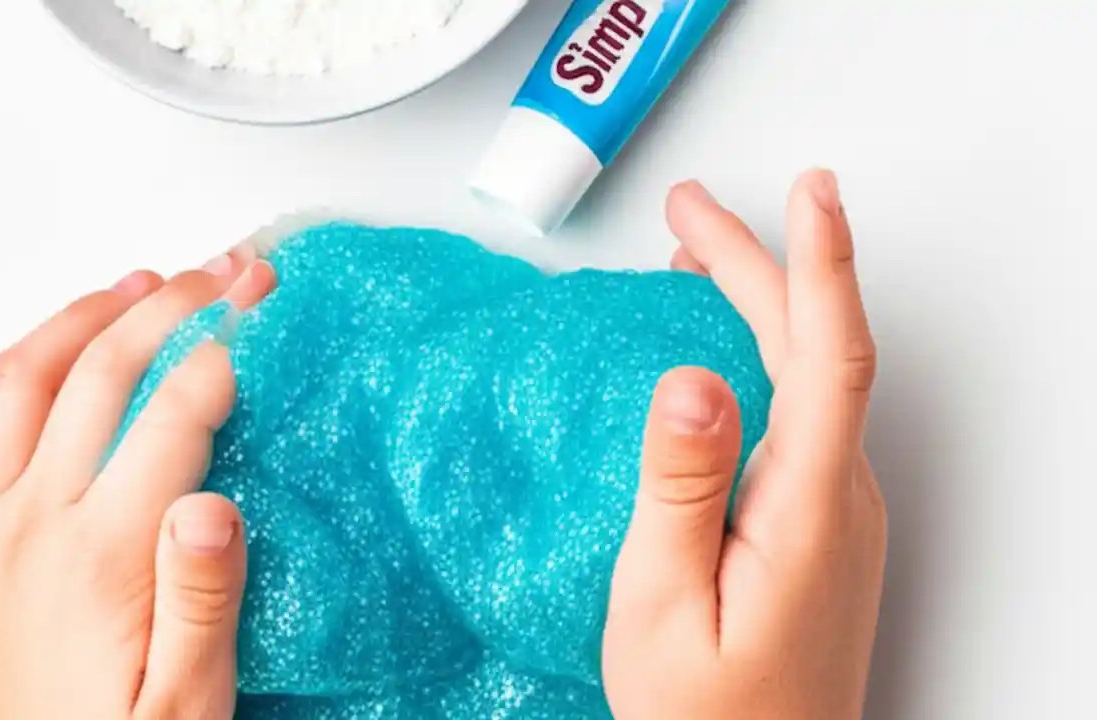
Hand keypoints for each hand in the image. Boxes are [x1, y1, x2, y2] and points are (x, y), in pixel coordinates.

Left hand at [0, 249, 276, 719]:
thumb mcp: (184, 709)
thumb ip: (201, 604)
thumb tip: (213, 503)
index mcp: (103, 559)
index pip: (171, 416)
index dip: (223, 346)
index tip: (261, 304)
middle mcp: (35, 524)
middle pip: (102, 374)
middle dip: (173, 305)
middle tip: (224, 270)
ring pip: (26, 379)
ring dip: (86, 315)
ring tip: (141, 281)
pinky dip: (26, 361)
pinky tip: (58, 350)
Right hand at [603, 170, 886, 718]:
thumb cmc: (707, 714)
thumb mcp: (666, 603)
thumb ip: (681, 490)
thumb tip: (692, 376)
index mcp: (806, 506)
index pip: (830, 357)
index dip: (822, 264)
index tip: (809, 192)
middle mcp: (839, 497)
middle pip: (814, 349)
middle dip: (757, 263)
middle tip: (692, 211)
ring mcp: (837, 510)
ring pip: (810, 376)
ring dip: (761, 303)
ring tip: (698, 257)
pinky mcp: (821, 525)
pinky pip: (802, 412)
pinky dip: (765, 355)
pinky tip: (727, 349)